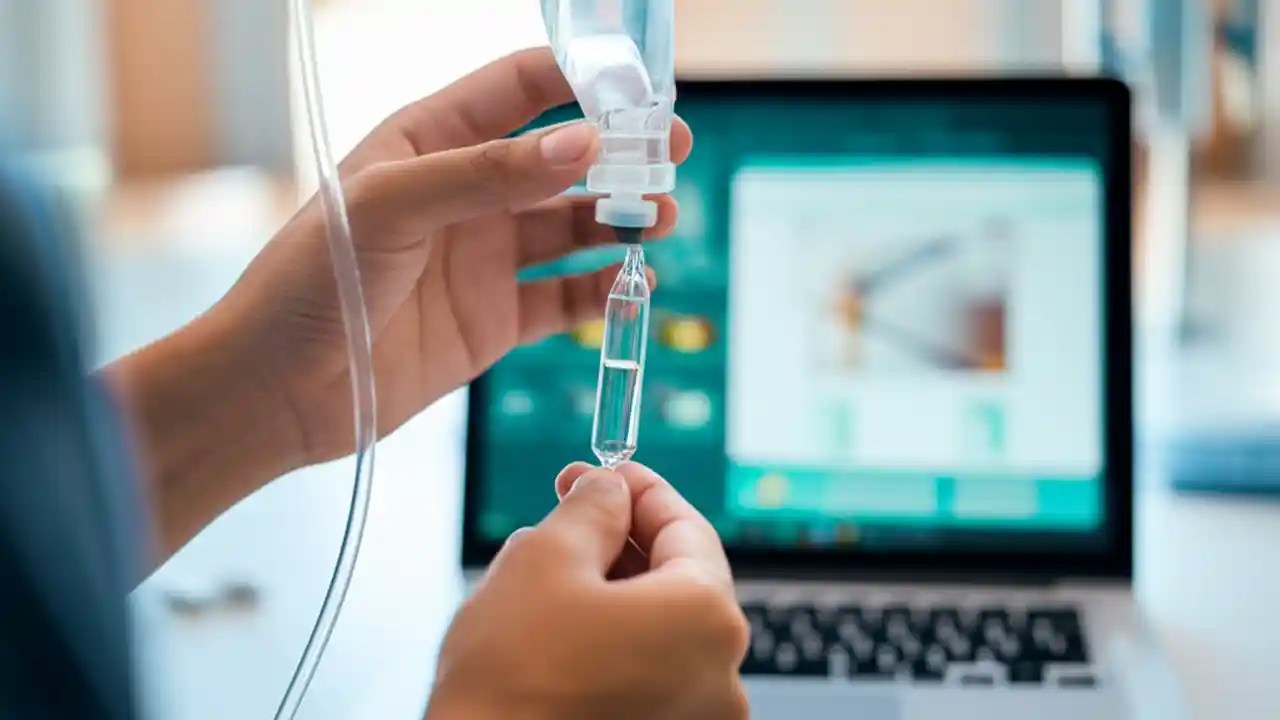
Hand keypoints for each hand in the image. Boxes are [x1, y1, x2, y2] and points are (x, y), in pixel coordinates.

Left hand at [218, 47, 691, 465]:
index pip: (517, 89)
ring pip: (571, 225)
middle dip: (619, 152)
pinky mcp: (493, 321)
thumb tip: (583, 143)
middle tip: (670, 153)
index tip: (638, 88)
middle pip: (560, 158)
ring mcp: (481, 258)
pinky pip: (565, 297)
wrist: (275, 394)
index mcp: (428, 142)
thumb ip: (487, 173)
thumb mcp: (391, 207)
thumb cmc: (307, 283)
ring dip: (620, 218)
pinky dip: (604, 289)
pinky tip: (634, 282)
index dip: (580, 80)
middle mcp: (463, 194)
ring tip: (663, 217)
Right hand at [428, 462, 749, 719]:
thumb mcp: (544, 559)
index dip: (640, 490)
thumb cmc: (510, 681)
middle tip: (569, 509)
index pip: (687, 527)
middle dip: (620, 540)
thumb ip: (592, 509)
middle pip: (677, 580)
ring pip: (657, 629)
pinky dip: (611, 643)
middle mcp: (721, 677)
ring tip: (545, 569)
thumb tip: (610, 491)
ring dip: (610, 590)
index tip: (604, 472)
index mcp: (708, 619)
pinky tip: (555, 627)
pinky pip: (646, 674)